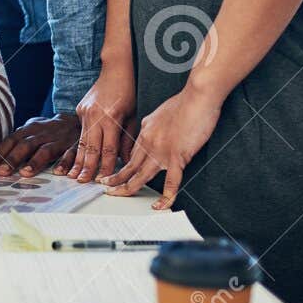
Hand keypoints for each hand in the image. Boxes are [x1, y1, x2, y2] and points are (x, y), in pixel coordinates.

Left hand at [0, 113, 80, 176]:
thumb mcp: (32, 132)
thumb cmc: (48, 131)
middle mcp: (43, 133)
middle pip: (26, 145)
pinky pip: (70, 154)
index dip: (0, 154)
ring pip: (46, 150)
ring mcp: (59, 139)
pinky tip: (58, 172)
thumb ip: (17, 143)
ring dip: (35, 161)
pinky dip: (64, 162)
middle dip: (13, 159)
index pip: (11, 140)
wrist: (78, 122)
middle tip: (2, 172)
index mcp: (30, 129)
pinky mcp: (75, 146)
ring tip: (25, 173)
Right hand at [61, 65, 136, 183]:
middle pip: (92, 147)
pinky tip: (75, 156)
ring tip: (72, 173)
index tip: (103, 180)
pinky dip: (80, 144)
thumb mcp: (133, 116)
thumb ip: (128, 139)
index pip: (109, 148)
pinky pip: (81, 130)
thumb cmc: (128, 92)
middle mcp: (96, 116)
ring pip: (82, 141)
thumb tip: (126, 160)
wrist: (116, 69)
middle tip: (81, 181)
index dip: (106, 166)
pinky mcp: (80, 109)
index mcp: (112, 118)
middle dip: (86, 167)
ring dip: (78, 159)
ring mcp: (86, 112)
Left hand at [100, 87, 221, 208]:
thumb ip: (152, 128)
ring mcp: (161, 151)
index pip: (129, 155)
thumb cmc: (184, 103)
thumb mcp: (159, 114)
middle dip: (115, 179)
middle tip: (105, 189)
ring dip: (128, 188)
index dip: (120, 167)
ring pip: (141, 175)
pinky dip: (165, 196)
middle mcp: (149, 142)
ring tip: (118, 196)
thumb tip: (149, 136)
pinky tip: (159, 205)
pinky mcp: (177, 156)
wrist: (197, 97)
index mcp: (145, 132)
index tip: (112, 175)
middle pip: (129, 166)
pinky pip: (171, 181)